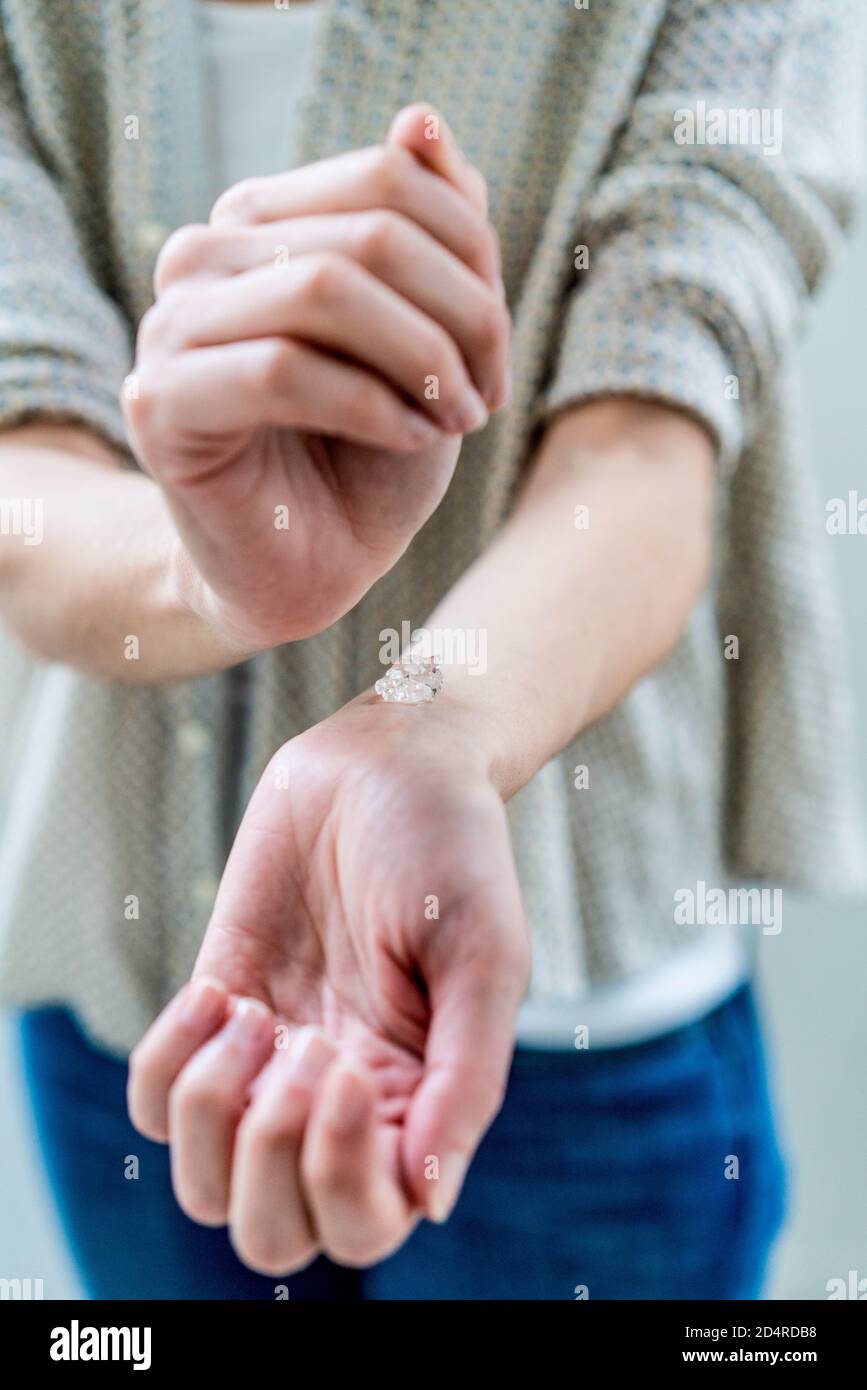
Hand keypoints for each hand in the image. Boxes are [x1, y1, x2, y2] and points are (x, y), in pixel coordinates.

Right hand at [122, 104, 510, 650]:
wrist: (308, 571)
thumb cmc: (367, 457)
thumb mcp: (430, 338)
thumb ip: (432, 234)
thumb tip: (424, 121)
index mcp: (261, 223)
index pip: (389, 181)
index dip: (472, 260)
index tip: (498, 355)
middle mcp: (203, 256)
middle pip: (367, 234)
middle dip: (460, 319)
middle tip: (486, 398)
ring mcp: (170, 326)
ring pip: (323, 291)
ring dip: (420, 362)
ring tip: (453, 420)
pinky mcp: (160, 403)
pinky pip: (284, 371)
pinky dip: (373, 407)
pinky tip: (409, 440)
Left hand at [128, 694, 528, 1272]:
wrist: (388, 762)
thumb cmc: (453, 850)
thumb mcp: (487, 957)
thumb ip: (467, 1082)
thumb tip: (430, 1202)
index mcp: (414, 1105)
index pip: (363, 1225)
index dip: (340, 1178)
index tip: (345, 1066)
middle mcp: (339, 1105)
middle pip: (272, 1229)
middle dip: (267, 1157)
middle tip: (305, 1046)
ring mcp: (270, 1064)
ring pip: (203, 1180)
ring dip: (212, 1111)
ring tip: (255, 1017)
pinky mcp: (217, 1011)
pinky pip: (155, 1097)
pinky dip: (170, 1060)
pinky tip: (221, 992)